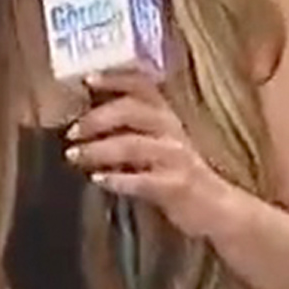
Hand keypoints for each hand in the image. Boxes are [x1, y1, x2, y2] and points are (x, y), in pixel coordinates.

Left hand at [62, 67, 233, 238]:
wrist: (216, 208)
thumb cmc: (177, 173)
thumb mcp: (158, 143)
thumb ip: (129, 129)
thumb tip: (86, 119)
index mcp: (166, 116)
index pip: (142, 86)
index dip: (115, 79)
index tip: (87, 79)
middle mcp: (172, 131)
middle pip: (132, 111)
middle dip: (97, 119)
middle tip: (72, 132)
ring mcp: (176, 158)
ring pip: (132, 145)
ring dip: (98, 150)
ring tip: (74, 156)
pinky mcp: (175, 186)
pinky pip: (142, 180)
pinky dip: (116, 179)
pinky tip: (97, 179)